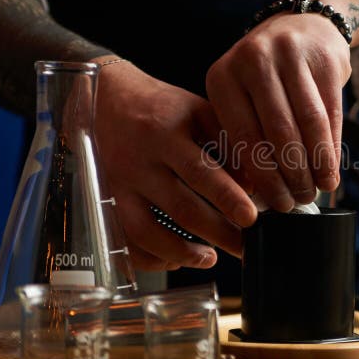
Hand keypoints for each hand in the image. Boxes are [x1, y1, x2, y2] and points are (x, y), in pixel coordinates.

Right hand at [94, 59, 256, 269]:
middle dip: (217, 233)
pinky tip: (176, 259)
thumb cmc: (161, 107)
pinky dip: (151, 257)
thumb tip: (252, 185)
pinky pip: (126, 240)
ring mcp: (120, 185)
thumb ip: (226, 143)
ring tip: (211, 258)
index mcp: (166, 133)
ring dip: (183, 252)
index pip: (200, 171)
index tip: (251, 217)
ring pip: (148, 230)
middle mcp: (140, 161)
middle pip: (181, 207)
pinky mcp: (107, 201)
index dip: (228, 198)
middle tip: (242, 246)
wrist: (106, 99)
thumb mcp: (197, 111)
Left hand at [206, 13, 350, 210]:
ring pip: (308, 123)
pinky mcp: (325, 59)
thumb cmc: (268, 76)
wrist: (305, 25)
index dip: (262, 176)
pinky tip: (332, 168)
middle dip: (291, 173)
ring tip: (320, 188)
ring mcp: (291, 55)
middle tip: (300, 200)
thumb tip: (258, 195)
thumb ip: (245, 135)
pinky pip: (331, 112)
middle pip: (277, 131)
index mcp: (223, 77)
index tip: (276, 203)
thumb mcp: (242, 95)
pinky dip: (332, 146)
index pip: (242, 136)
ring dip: (316, 163)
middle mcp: (253, 61)